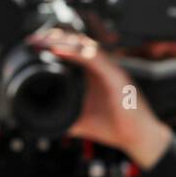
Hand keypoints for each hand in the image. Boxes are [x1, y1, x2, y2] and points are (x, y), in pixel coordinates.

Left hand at [28, 29, 172, 166]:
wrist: (140, 138)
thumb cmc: (119, 128)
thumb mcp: (83, 119)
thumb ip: (66, 113)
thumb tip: (44, 118)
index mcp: (97, 74)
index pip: (75, 50)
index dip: (54, 43)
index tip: (35, 45)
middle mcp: (105, 68)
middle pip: (78, 43)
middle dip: (54, 38)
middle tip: (34, 40)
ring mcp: (112, 70)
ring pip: (85, 46)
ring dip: (62, 42)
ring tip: (43, 42)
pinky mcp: (117, 78)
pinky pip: (95, 59)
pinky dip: (75, 53)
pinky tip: (59, 51)